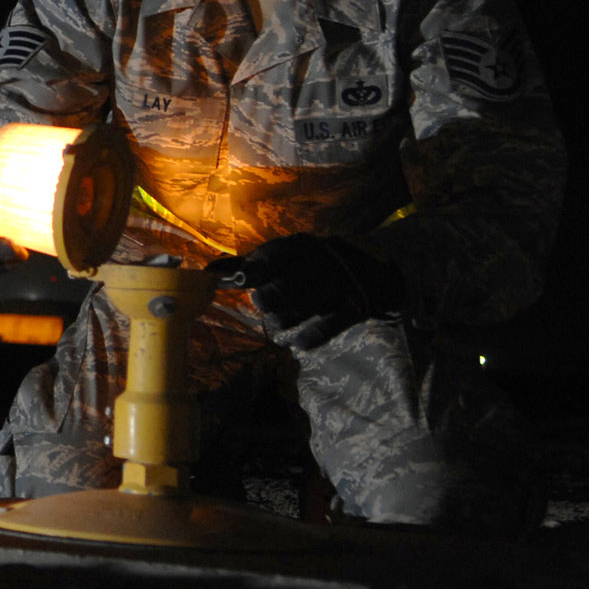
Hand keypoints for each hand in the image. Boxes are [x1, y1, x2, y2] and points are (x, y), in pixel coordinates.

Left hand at [206, 234, 403, 345]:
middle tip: (266, 305)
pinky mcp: (352, 307)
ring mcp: (337, 285)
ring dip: (283, 321)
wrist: (377, 268)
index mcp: (299, 245)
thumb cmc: (318, 262)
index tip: (240, 283)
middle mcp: (318, 262)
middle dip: (267, 301)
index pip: (269, 257)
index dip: (250, 273)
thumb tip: (211, 270)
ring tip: (282, 323)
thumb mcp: (290, 255)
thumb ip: (252, 263)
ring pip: (298, 309)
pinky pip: (324, 328)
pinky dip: (307, 339)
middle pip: (281, 288)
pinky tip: (297, 343)